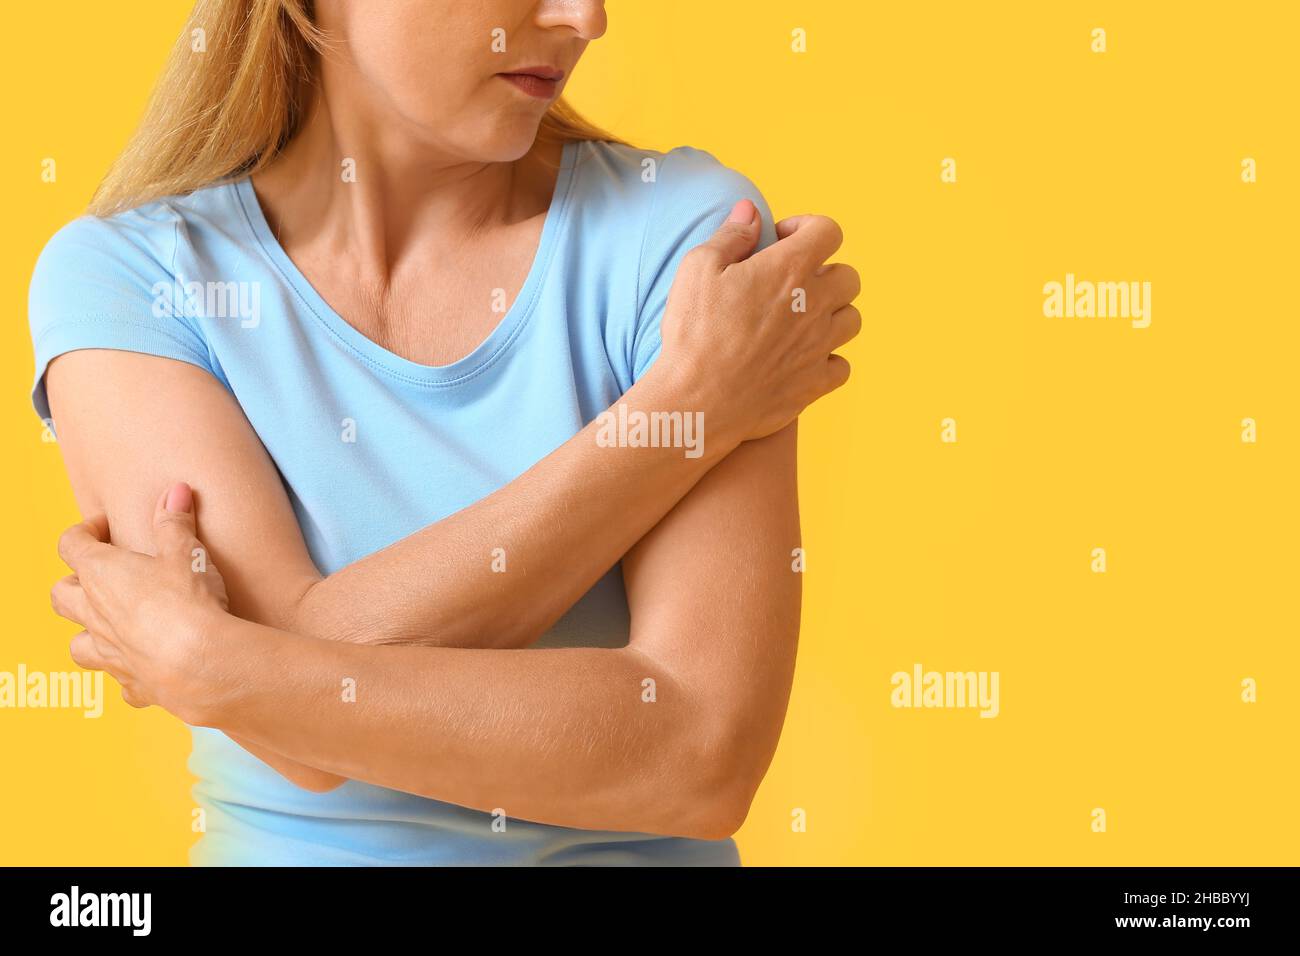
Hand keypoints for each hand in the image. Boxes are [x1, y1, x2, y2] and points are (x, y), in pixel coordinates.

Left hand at [50, 482, 228, 721]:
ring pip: (77, 642)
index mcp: (101, 574)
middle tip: (102, 575)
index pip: (71, 544)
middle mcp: (94, 613)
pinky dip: (127, 670)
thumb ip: (175, 523)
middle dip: (74, 582)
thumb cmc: (188, 602)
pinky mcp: (130, 681)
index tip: (105, 527)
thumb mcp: (186, 552)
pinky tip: (147, 665)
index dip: (85, 531)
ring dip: (87, 632)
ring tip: (111, 625)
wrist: (200, 663)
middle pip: (60, 595)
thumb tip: (176, 491)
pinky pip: (118, 677)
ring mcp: (108, 651)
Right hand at [658, 201, 859, 441]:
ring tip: (801, 321)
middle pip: (848, 276)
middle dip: (825, 273)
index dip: (807, 228)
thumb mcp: (697, 269)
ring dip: (832, 315)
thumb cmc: (693, 333)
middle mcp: (815, 305)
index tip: (782, 240)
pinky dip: (828, 359)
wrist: (697, 402)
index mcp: (790, 269)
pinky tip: (802, 359)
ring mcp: (820, 347)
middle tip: (793, 284)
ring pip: (852, 320)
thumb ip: (731, 236)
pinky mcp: (815, 384)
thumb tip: (751, 211)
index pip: (828, 231)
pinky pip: (842, 365)